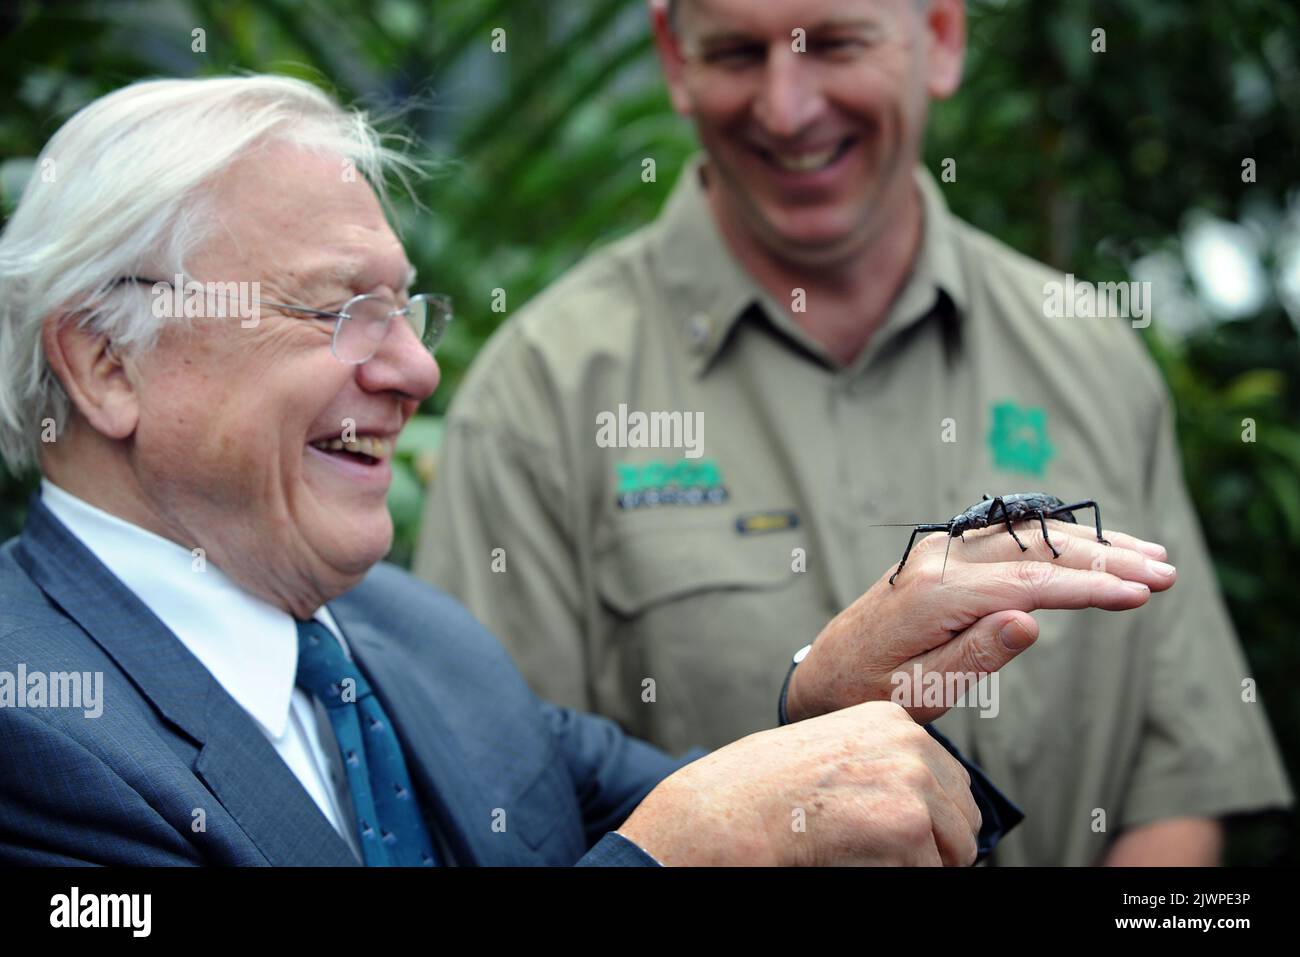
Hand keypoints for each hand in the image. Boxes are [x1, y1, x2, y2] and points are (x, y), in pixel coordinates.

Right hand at [617, 701, 981, 865]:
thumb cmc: (769, 787)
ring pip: (955, 851)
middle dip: (936, 847)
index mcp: (892, 720)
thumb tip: (933, 805)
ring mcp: (912, 781)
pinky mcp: (909, 825)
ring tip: (865, 856)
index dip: (934, 821)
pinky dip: (896, 878)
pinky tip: (854, 862)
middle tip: (886, 855)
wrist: (731, 809)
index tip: (901, 835)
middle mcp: (910, 743)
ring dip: (919, 865)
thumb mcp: (835, 753)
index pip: (953, 782)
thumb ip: (884, 765)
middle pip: (963, 818)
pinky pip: (928, 875)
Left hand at [787, 521, 1176, 723]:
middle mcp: (939, 558)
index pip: (1029, 582)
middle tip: (1165, 573)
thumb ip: (974, 656)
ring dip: (1091, 546)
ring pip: (1029, 538)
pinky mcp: (946, 554)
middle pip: (1037, 551)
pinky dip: (1059, 544)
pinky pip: (1012, 541)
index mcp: (934, 593)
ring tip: (1149, 556)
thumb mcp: (919, 693)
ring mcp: (942, 550)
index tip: (1143, 593)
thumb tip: (1030, 619)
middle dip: (1105, 561)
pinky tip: (1097, 549)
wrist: (825, 673)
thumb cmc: (871, 693)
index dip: (1090, 587)